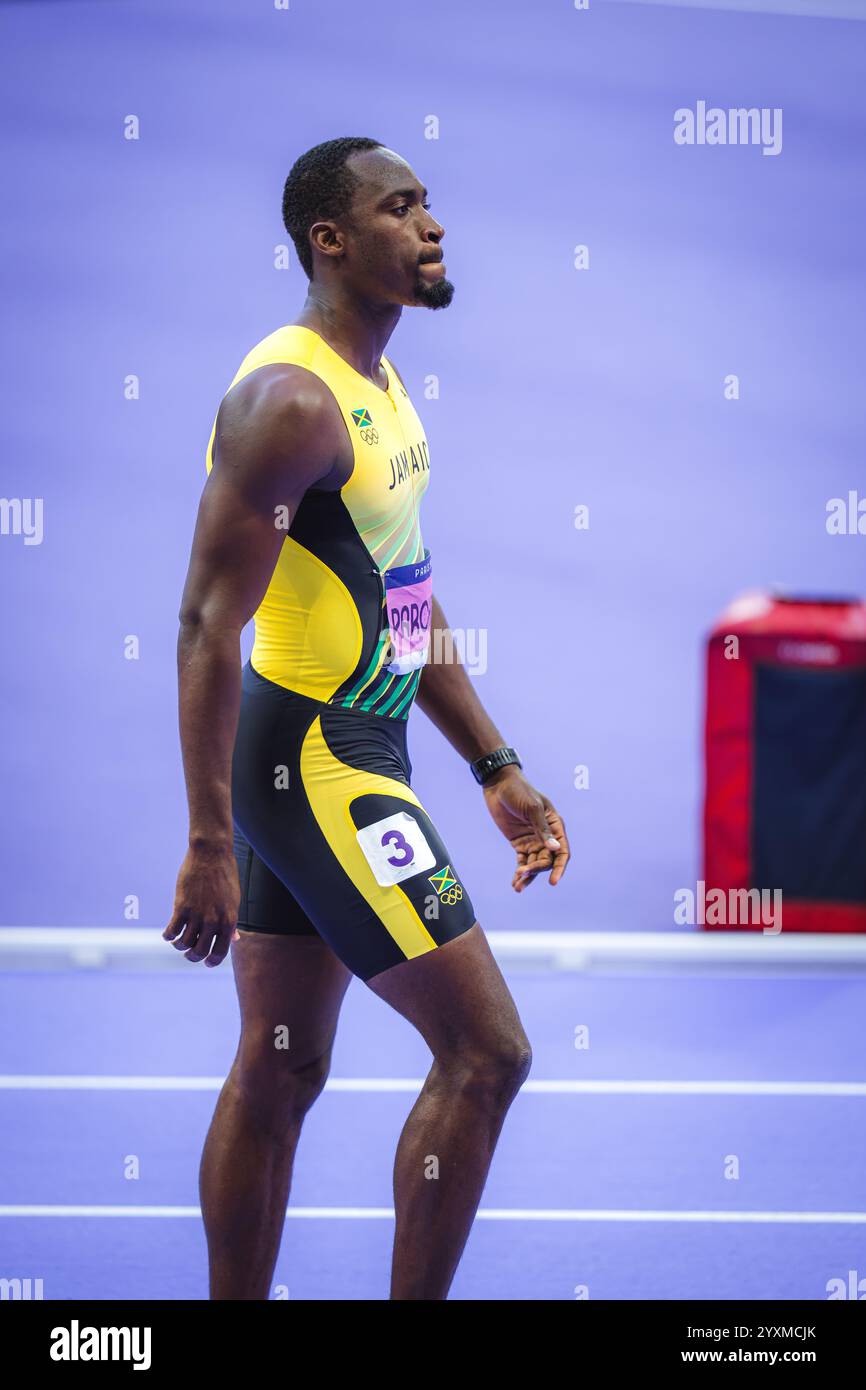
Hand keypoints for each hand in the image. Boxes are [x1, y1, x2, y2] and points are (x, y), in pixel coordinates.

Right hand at [163, 842, 240, 966]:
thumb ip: (231, 922)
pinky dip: (168, 935)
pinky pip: (172, 930)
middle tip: (189, 953)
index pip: (219, 952)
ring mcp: (197, 915)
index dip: (211, 961)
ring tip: (178, 942)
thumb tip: (234, 940)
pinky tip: (168, 933)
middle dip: (192, 956)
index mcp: (229, 921)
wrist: (211, 854)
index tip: (206, 962)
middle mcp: (213, 921)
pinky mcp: (181, 907)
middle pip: (199, 951)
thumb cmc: (224, 875)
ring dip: (179, 946)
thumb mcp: (233, 900)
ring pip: (183, 943)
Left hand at [481, 767, 569, 891]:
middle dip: (537, 870)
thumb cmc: (519, 791)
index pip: (562, 851)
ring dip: (528, 876)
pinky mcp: (519, 843)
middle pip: (547, 860)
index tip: (553, 882)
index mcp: (555, 825)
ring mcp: (533, 840)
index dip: (560, 867)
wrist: (498, 784)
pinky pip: (522, 861)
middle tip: (523, 873)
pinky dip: (519, 872)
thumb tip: (555, 848)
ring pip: (534, 864)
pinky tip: (515, 883)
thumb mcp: (532, 808)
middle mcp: (546, 836)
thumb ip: (543, 829)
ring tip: (518, 887)